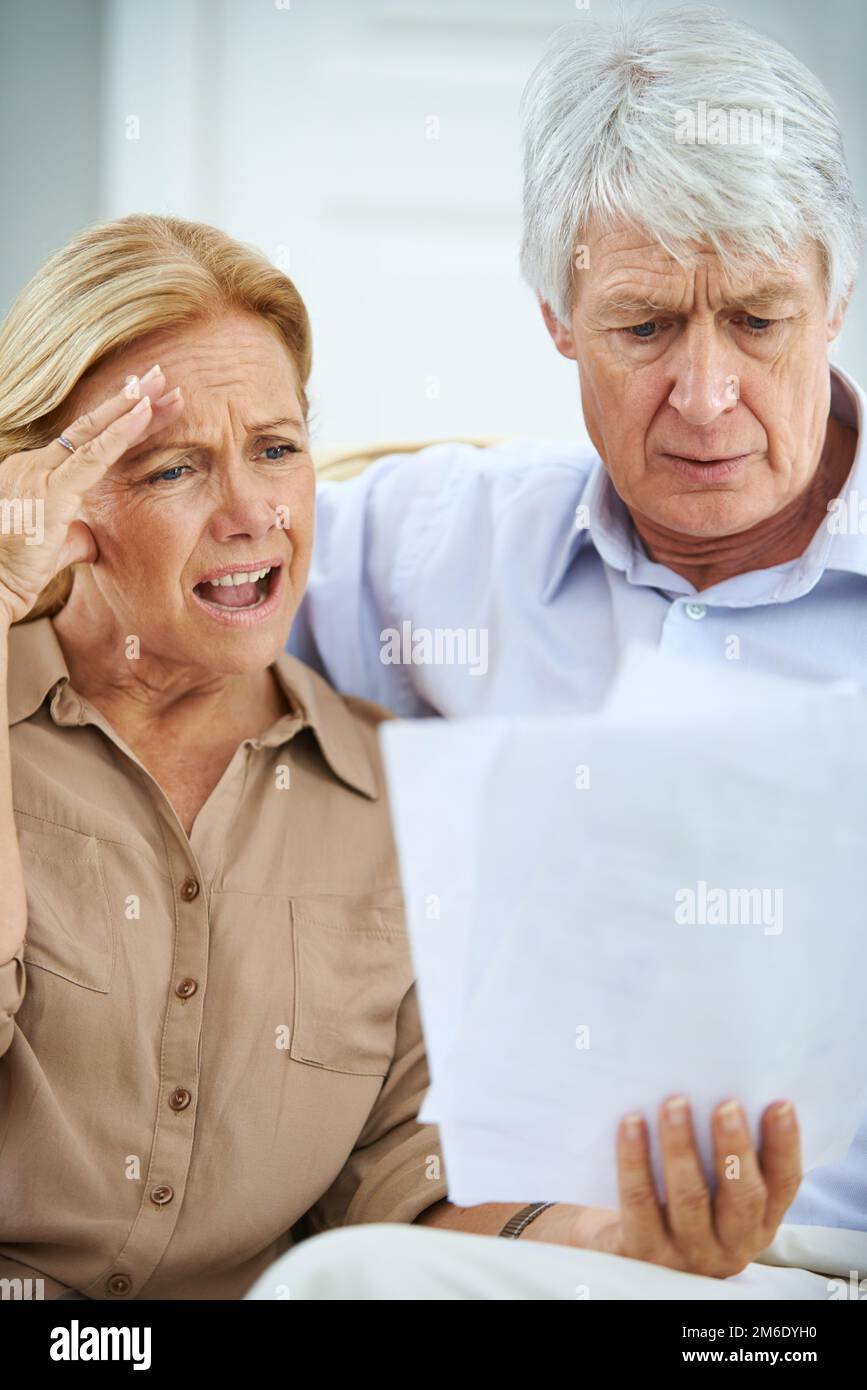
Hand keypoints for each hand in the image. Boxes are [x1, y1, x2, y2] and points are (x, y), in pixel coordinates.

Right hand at [0, 366, 182, 625]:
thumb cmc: (17, 573)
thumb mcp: (55, 548)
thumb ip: (75, 533)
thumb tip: (92, 534)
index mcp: (34, 475)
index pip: (83, 441)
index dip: (115, 420)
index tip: (143, 401)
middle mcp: (32, 465)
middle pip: (90, 426)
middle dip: (127, 400)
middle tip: (159, 376)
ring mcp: (38, 473)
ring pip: (95, 432)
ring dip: (132, 406)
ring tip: (162, 385)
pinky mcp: (49, 489)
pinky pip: (94, 455)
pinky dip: (122, 432)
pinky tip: (145, 412)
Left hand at [525, 1097, 800, 1277]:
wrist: (624, 1250)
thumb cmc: (677, 1199)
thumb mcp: (713, 1187)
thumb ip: (724, 1149)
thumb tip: (724, 1081)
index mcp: (758, 1222)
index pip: (784, 1185)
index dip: (785, 1146)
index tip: (780, 1104)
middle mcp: (730, 1244)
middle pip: (742, 1199)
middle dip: (735, 1149)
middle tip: (726, 1105)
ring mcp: (688, 1252)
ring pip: (689, 1199)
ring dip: (682, 1147)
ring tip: (674, 1103)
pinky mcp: (644, 1251)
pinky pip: (639, 1202)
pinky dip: (634, 1161)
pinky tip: (630, 1124)